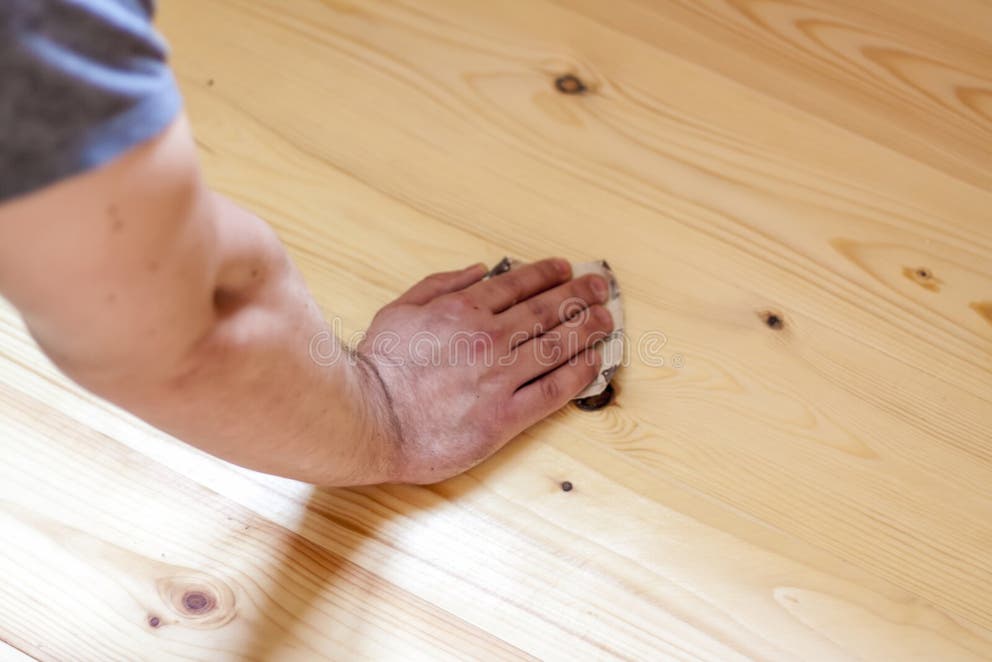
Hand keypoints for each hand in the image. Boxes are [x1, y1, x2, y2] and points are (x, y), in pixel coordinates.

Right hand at [356, 258, 612, 483]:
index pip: (517, 285)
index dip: (546, 274)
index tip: (565, 269)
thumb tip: (480, 269)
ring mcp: (499, 378)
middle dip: (578, 295)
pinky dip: (578, 373)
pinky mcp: (504, 417)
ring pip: (557, 346)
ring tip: (606, 320)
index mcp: (462, 310)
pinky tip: (594, 361)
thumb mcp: (399, 310)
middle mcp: (488, 338)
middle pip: (546, 311)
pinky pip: (553, 391)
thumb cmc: (378, 368)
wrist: (368, 421)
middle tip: (599, 287)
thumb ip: (441, 284)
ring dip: (587, 329)